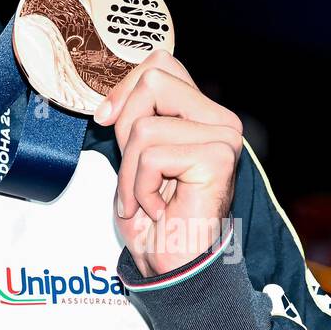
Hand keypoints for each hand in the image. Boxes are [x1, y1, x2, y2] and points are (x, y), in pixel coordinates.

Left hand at [92, 49, 241, 276]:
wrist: (170, 264)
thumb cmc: (151, 214)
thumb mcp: (132, 153)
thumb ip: (133, 115)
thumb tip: (109, 103)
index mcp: (200, 112)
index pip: (159, 64)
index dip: (124, 88)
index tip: (107, 120)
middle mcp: (219, 119)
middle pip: (152, 82)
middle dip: (125, 130)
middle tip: (137, 172)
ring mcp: (223, 136)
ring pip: (144, 126)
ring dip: (130, 171)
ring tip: (147, 197)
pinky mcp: (217, 158)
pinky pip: (151, 155)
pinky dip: (139, 187)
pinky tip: (159, 208)